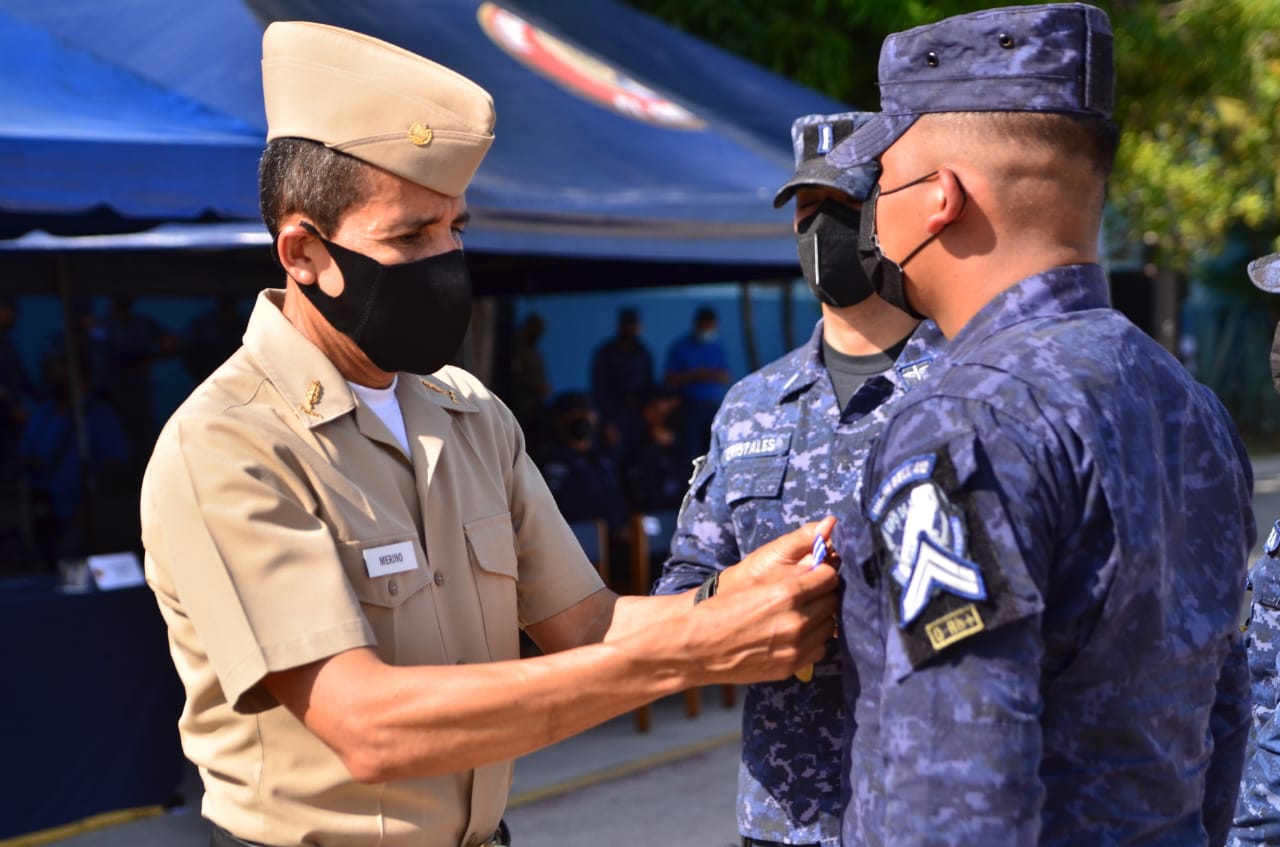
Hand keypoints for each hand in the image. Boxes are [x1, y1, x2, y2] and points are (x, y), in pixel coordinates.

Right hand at [679, 518, 839, 684]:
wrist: (695, 643)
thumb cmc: (721, 600)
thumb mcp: (755, 568)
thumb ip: (796, 548)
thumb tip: (829, 525)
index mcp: (788, 592)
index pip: (830, 576)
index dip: (822, 571)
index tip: (812, 572)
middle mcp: (797, 622)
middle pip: (833, 600)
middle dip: (821, 593)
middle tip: (804, 591)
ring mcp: (795, 648)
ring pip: (830, 626)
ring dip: (819, 616)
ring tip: (798, 612)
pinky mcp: (791, 667)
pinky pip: (820, 648)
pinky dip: (812, 639)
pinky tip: (794, 632)